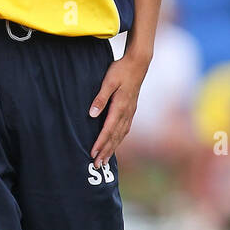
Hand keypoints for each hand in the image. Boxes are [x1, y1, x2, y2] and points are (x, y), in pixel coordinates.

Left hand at [88, 52, 148, 167]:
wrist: (138, 64)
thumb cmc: (120, 71)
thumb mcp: (108, 81)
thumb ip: (100, 98)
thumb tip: (92, 114)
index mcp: (120, 107)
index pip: (108, 130)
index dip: (100, 143)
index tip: (93, 154)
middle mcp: (126, 113)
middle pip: (115, 137)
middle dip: (105, 151)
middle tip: (97, 165)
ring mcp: (130, 113)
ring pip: (120, 135)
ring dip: (112, 148)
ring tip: (104, 160)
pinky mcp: (130, 111)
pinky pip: (124, 129)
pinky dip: (118, 140)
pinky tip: (114, 145)